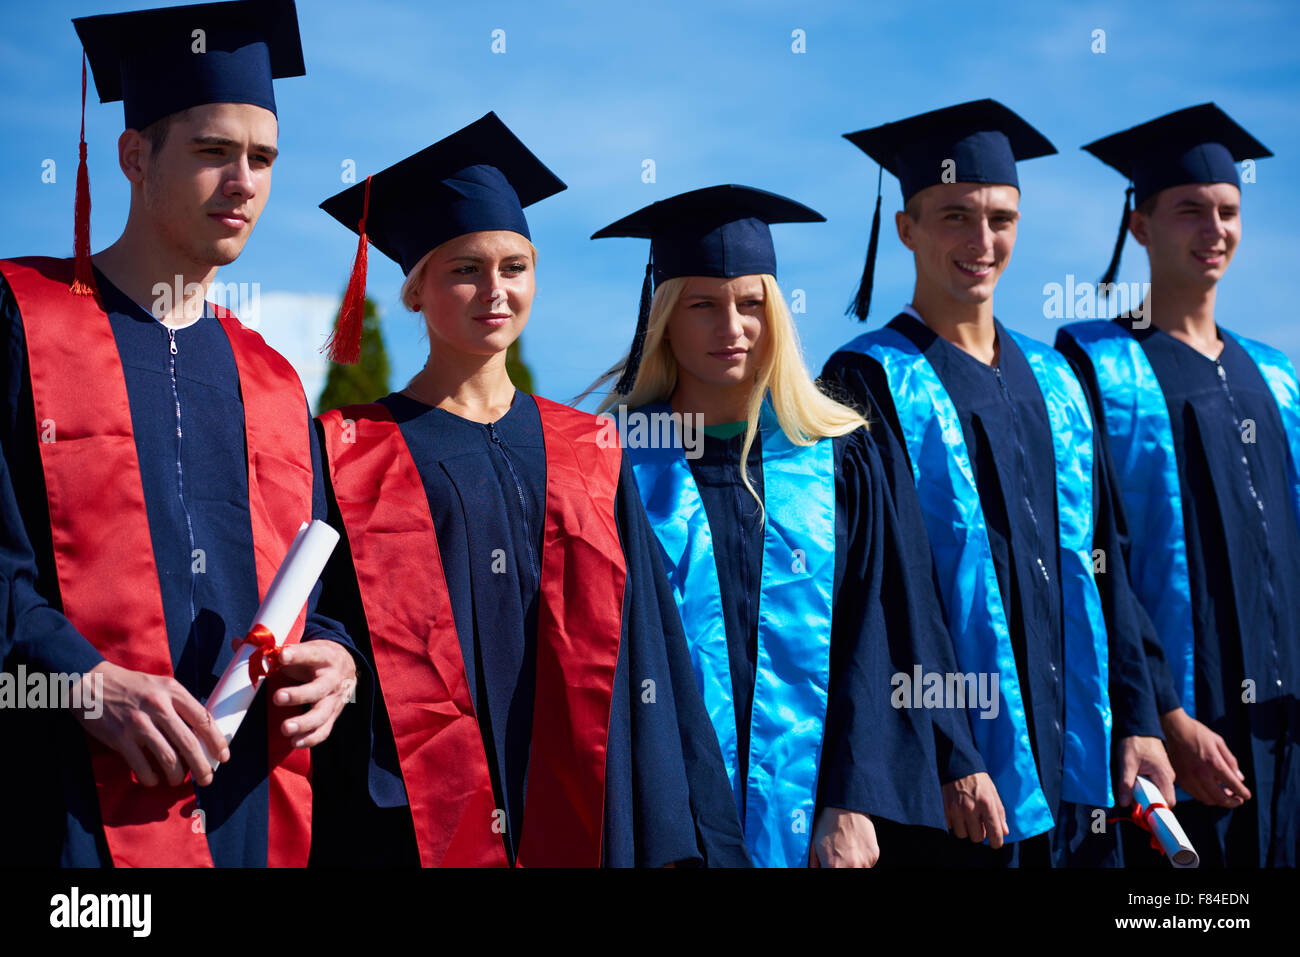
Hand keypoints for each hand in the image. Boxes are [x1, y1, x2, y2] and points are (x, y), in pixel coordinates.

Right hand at [74, 660, 228, 787]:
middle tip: (207, 779)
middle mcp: (158, 706)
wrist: (91, 682)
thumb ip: (180, 704)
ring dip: (177, 776)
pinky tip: (154, 779)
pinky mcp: (120, 738)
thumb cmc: (132, 686)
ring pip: (168, 759)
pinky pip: (142, 766)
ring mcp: (138, 723)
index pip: (203, 719)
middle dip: (202, 766)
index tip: (223, 757)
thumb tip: (202, 732)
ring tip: (178, 780)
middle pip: (189, 743)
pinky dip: (151, 778)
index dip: (216, 741)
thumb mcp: (161, 685)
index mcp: (173, 691)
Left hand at [271, 640, 356, 748]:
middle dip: (298, 695)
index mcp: (324, 656)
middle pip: (317, 689)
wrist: (346, 667)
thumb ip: (271, 649)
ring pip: (321, 713)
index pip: (310, 654)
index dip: (296, 654)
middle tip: (277, 697)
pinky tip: (294, 742)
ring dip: (304, 722)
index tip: (281, 656)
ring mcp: (334, 699)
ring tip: (285, 728)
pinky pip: (324, 730)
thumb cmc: (315, 658)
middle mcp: (331, 679)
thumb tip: (238, 644)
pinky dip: (310, 738)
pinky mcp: (333, 715)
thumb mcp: (302, 648)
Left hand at [809, 807, 878, 867]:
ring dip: (852, 865)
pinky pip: (867, 864)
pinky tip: (854, 846)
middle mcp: (851, 867)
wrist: (846, 807)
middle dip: (840, 867)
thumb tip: (816, 869)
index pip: (830, 875)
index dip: (829, 868)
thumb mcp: (814, 846)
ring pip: (859, 870)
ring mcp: (865, 862)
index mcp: (833, 866)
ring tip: (846, 851)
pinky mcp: (874, 856)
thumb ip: (815, 864)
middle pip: (846, 874)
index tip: (829, 864)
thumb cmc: (828, 824)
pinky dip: (861, 859)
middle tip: (838, 858)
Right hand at [943, 772, 1007, 847]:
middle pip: (977, 837)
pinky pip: (951, 826)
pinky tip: (958, 814)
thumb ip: (999, 813)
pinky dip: (955, 823)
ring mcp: (956, 809)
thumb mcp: (993, 793)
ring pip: (962, 834)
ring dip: (966, 829)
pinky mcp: (945, 808)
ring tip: (968, 818)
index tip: (995, 842)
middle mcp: (971, 808)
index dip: (996, 842)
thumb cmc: (979, 780)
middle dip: (980, 833)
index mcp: (986, 804)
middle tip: (979, 823)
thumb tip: (1004, 831)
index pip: (994, 834)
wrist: (958, 764)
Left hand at [1115, 734, 1175, 807]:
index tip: (1144, 813)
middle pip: (1161, 799)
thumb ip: (1126, 784)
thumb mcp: (1127, 763)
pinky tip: (1135, 781)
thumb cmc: (1135, 743)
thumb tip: (1124, 803)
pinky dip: (1145, 787)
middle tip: (1132, 799)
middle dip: (1147, 802)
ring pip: (1157, 792)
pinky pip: (1155, 785)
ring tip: (1132, 787)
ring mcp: (1165, 774)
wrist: (1140, 726)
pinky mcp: (1160, 772)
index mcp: (1165, 776)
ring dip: (1145, 794)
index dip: (1157, 810)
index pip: (1167, 803)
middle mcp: (1169, 777)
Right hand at [1159, 708, 1249, 807]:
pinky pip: (1195, 794)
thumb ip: (1231, 761)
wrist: (1174, 729)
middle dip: (1232, 802)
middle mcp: (1201, 774)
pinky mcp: (1180, 779)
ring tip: (1224, 795)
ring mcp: (1189, 778)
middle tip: (1238, 800)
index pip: (1233, 785)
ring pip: (1207, 799)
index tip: (1247, 796)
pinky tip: (1210, 790)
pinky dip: (1205, 796)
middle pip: (1220, 798)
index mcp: (1213, 763)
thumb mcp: (1219, 743)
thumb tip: (1240, 778)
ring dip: (1218, 800)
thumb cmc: (1198, 733)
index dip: (1243, 793)